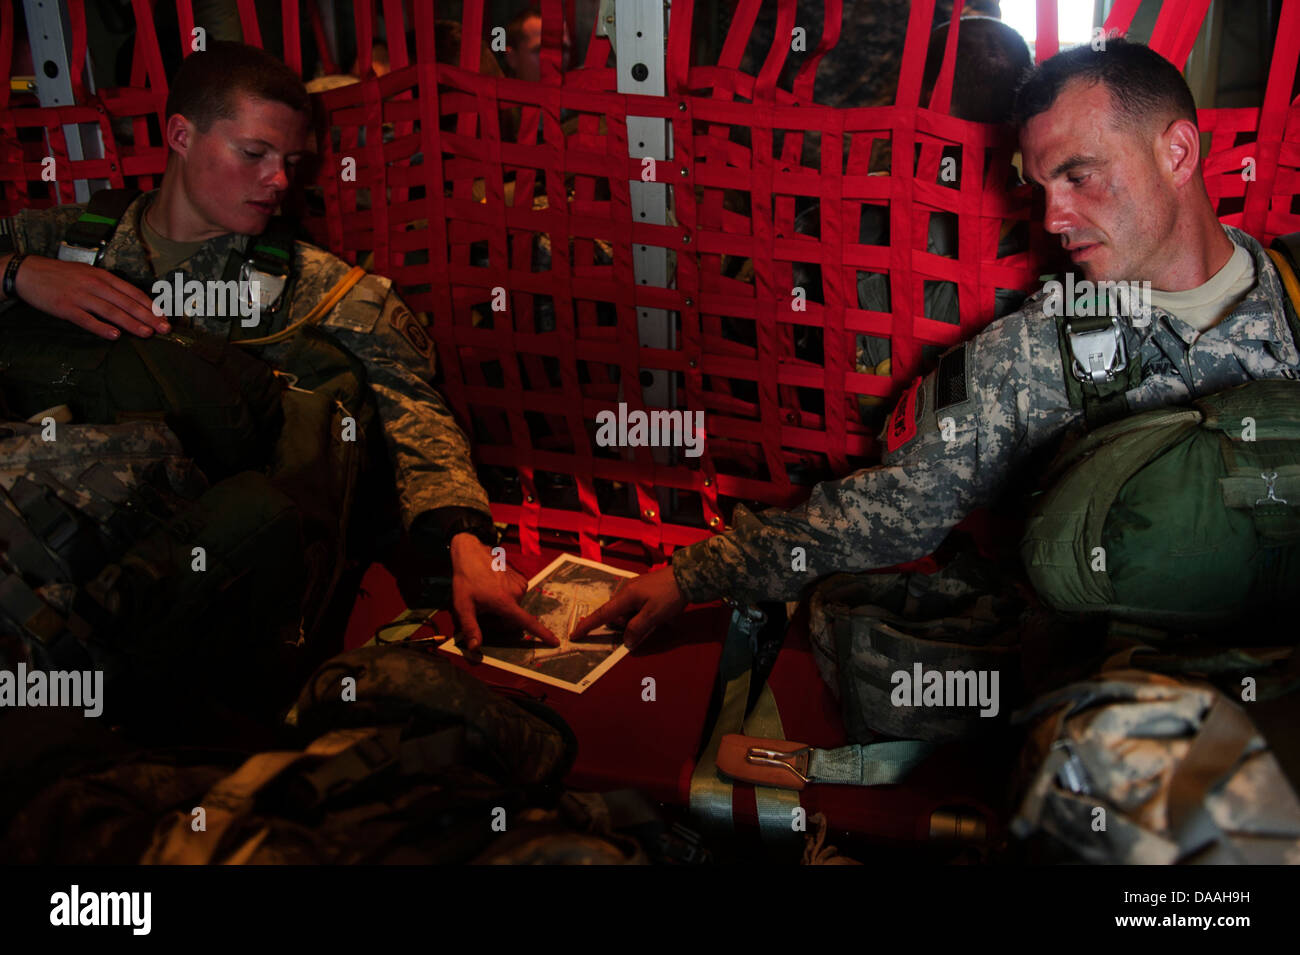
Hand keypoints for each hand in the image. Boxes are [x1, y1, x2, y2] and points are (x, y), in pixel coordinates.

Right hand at [9, 254, 169, 338]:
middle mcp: (94, 285)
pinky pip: (86, 320)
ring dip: (131, 323)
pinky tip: (115, 335)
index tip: (164, 317)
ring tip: (147, 333)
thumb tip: (130, 301)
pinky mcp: (66, 308)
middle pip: (126, 302)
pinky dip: (101, 328)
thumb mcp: (88, 273)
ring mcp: (80, 296)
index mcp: (102, 276)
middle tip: (164, 329)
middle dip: (148, 316)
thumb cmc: (61, 274)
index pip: (132, 292)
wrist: (28, 272)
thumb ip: (108, 286)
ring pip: (111, 311)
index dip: (150, 305)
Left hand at [449, 534, 557, 650]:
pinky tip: (494, 590)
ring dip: (504, 609)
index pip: (528, 622)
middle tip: (483, 612)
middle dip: (501, 621)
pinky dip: (507, 599)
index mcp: (506, 602)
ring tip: (487, 598)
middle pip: (514, 619)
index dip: (542, 634)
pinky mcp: (521, 579)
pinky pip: (516, 597)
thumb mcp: (463, 606)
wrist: (471, 553)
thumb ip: (470, 628)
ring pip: (515, 608)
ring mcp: (520, 585)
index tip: (555, 642)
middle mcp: (517, 594)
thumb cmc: (465, 579)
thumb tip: (475, 648)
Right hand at [570, 565, 686, 648]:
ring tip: (655, 616)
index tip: (574, 634)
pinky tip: (655, 611)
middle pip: (616, 615)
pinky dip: (640, 613)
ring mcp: (634, 588)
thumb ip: (636, 629)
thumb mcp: (653, 616)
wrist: (687, 576)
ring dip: (635, 619)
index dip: (587, 626)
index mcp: (625, 596)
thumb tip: (626, 641)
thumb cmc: (669, 595)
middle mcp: (626, 591)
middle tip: (647, 623)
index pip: (602, 614)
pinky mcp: (642, 589)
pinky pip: (634, 606)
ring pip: (626, 612)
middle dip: (626, 624)